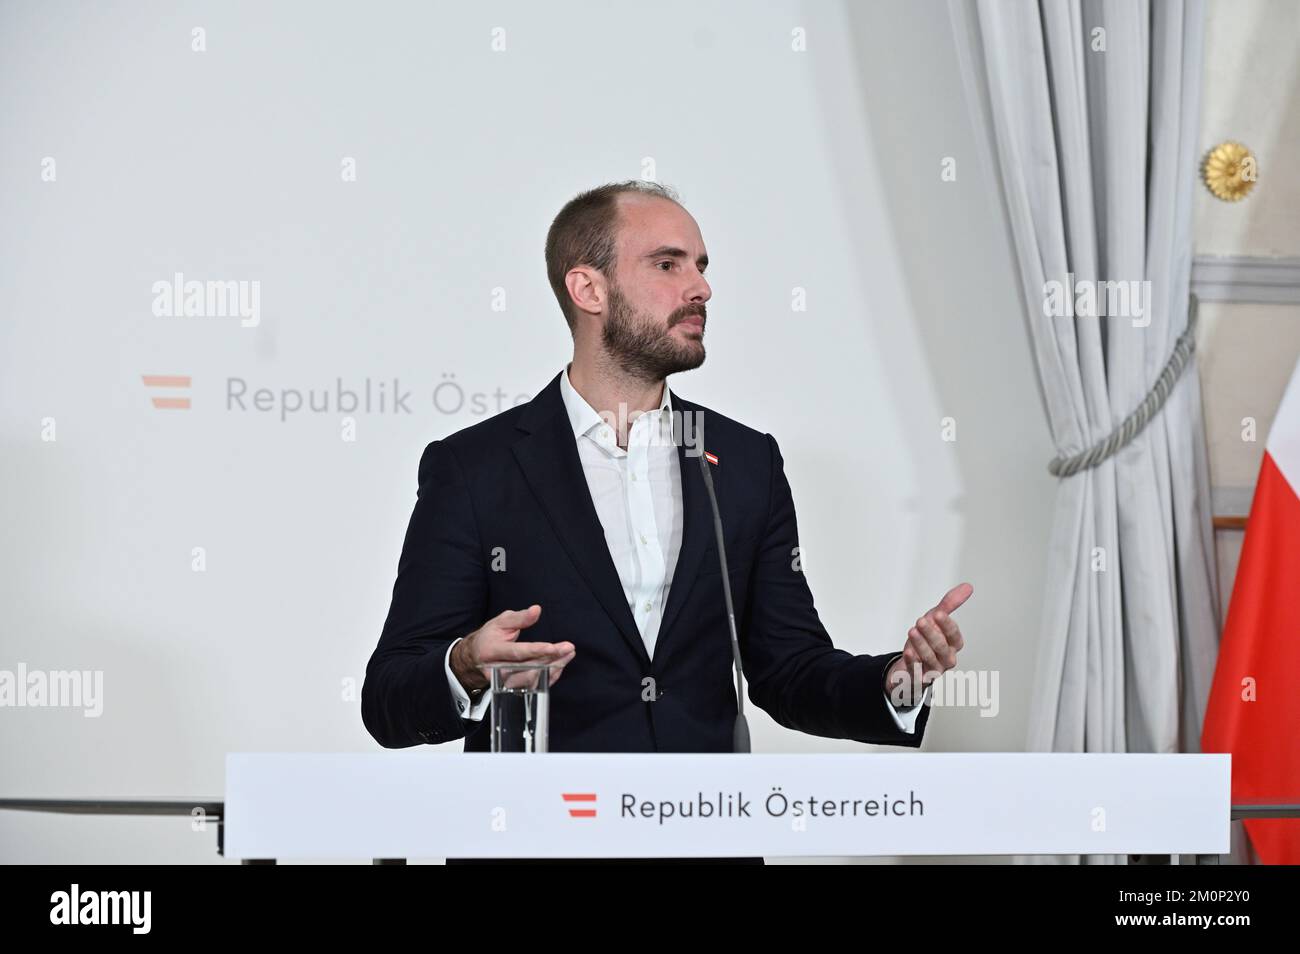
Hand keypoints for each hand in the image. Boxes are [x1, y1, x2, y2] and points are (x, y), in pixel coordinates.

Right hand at [451, 605, 575, 692]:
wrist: (475, 658)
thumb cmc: (490, 636)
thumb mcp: (501, 622)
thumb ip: (519, 617)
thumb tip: (537, 610)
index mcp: (492, 651)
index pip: (517, 653)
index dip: (536, 651)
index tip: (555, 647)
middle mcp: (497, 671)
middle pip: (528, 668)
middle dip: (551, 659)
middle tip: (569, 648)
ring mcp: (505, 683)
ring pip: (533, 679)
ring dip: (554, 667)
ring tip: (568, 654)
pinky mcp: (513, 688)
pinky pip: (534, 685)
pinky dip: (550, 676)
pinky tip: (560, 664)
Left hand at [886, 583, 971, 706]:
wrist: (910, 663)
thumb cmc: (926, 640)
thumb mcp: (935, 620)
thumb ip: (949, 604)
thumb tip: (967, 587)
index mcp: (952, 644)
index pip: (954, 636)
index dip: (947, 625)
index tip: (939, 614)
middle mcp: (946, 658)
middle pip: (942, 648)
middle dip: (932, 634)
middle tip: (921, 621)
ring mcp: (933, 670)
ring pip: (930, 659)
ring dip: (921, 645)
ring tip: (912, 631)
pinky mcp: (919, 678)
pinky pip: (917, 672)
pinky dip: (913, 663)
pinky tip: (908, 652)